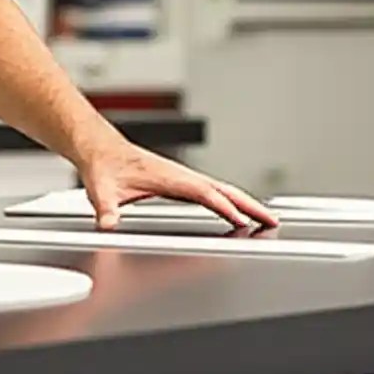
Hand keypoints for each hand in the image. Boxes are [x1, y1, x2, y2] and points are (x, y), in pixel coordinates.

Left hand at [78, 143, 277, 230]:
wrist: (100, 148)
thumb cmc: (104, 166)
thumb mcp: (100, 190)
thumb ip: (105, 209)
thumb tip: (107, 224)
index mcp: (167, 176)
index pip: (203, 193)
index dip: (224, 207)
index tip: (244, 221)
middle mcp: (180, 175)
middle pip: (224, 189)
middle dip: (250, 204)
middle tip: (273, 220)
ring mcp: (182, 177)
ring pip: (222, 189)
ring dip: (245, 202)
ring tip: (266, 219)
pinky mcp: (180, 180)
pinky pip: (212, 191)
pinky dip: (230, 200)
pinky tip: (237, 212)